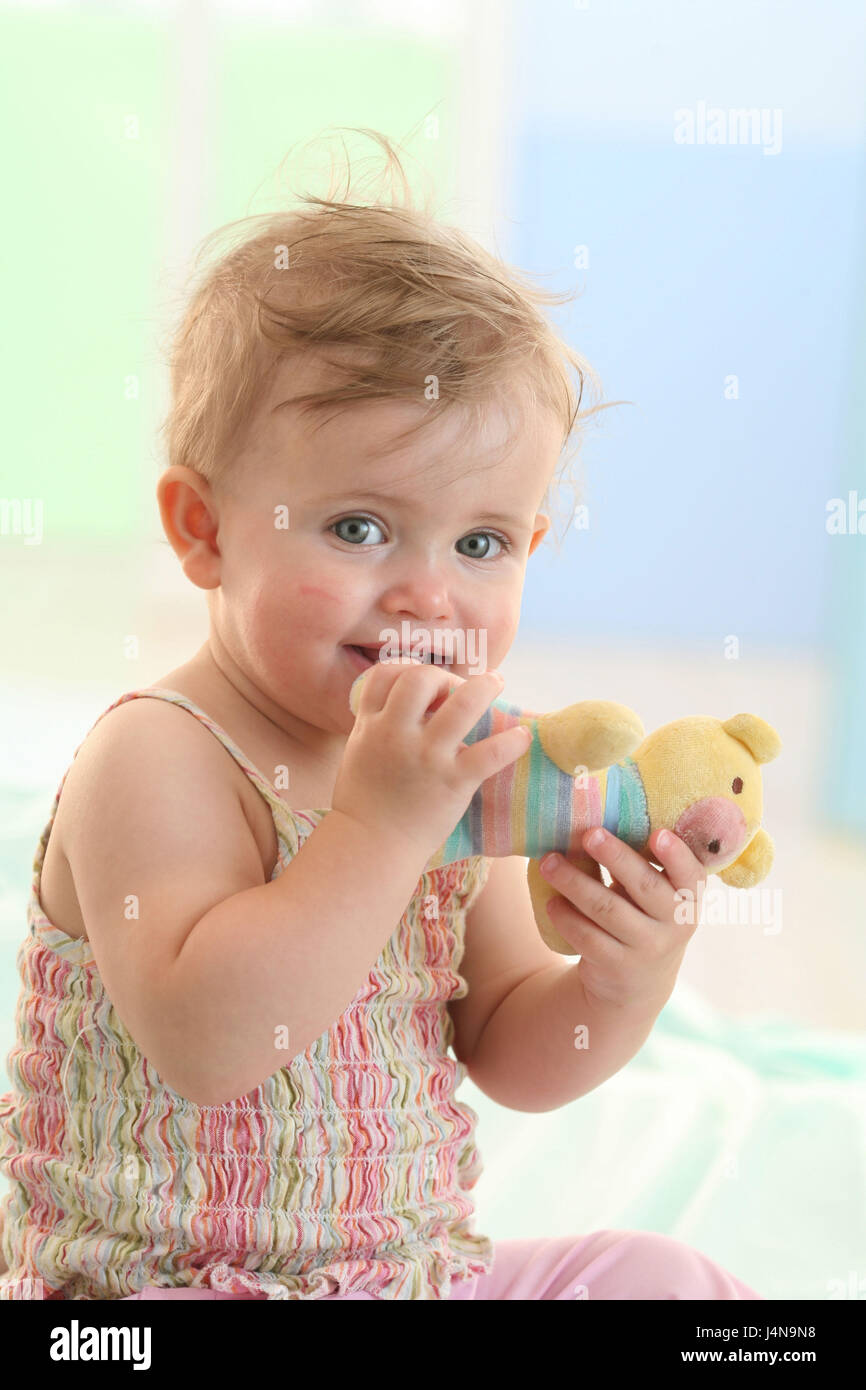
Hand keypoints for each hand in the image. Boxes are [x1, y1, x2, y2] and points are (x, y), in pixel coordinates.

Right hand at [332, 659, 531, 861]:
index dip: (406, 669)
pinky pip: (490, 752)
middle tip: (460, 688)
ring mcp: (426, 756)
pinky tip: (521, 737)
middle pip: (422, 677)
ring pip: (463, 703)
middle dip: (445, 677)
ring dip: (485, 687)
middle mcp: (396, 734)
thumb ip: (377, 725)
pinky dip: (512, 741)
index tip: (424, 684)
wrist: (370, 848)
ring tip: (497, 682)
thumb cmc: (365, 803)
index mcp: (370, 725)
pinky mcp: (453, 781)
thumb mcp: (358, 752)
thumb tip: (400, 704)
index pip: (385, 674)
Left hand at [538, 828, 706, 1012]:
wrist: (637, 983)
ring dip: (575, 883)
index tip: (657, 834)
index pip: (692, 875)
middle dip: (615, 856)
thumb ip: (639, 867)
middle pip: (645, 886)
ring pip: (608, 910)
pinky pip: (588, 937)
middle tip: (589, 834)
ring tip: (549, 863)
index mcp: (689, 899)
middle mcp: (675, 925)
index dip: (676, 855)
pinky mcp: (617, 966)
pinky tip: (551, 902)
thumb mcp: (654, 897)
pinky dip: (567, 917)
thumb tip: (597, 822)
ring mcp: (647, 948)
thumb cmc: (643, 918)